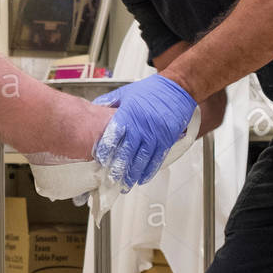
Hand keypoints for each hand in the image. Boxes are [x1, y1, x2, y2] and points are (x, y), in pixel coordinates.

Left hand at [92, 75, 196, 189]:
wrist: (178, 88)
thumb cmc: (152, 90)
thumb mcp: (127, 92)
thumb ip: (109, 102)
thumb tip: (94, 108)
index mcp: (129, 114)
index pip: (114, 135)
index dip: (106, 149)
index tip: (100, 159)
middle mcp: (142, 126)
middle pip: (127, 151)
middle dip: (118, 168)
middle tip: (112, 179)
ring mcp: (155, 134)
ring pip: (142, 159)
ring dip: (133, 174)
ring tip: (125, 184)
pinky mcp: (167, 139)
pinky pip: (157, 158)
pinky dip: (149, 171)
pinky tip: (142, 179)